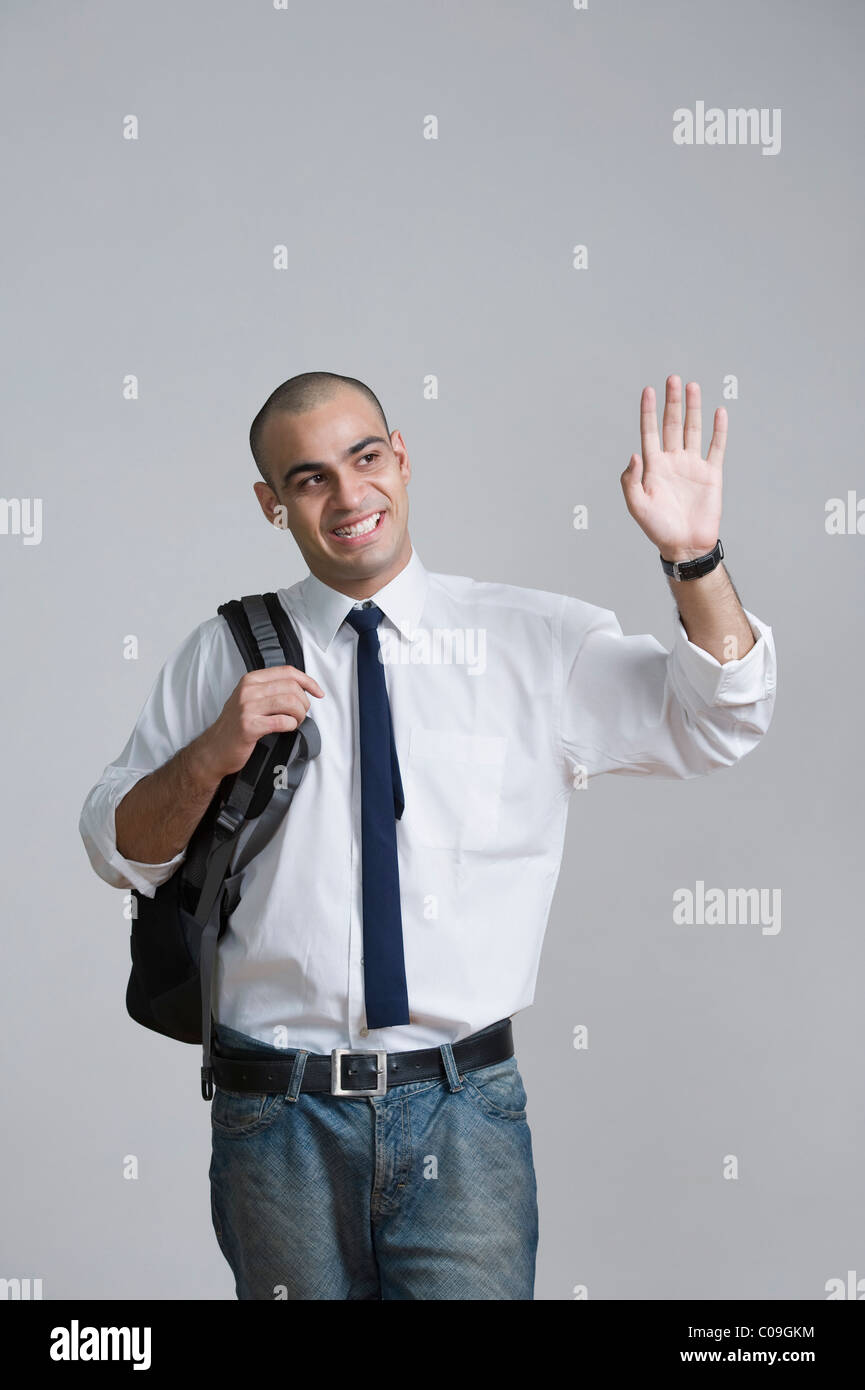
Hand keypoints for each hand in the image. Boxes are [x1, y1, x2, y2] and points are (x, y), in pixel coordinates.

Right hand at [198, 665, 324, 778]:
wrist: (214, 749)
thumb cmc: (236, 725)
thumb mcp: (250, 699)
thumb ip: (271, 689)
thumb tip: (303, 687)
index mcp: (250, 679)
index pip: (287, 672)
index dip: (308, 681)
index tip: (318, 693)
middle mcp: (248, 690)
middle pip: (292, 687)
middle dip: (304, 703)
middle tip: (300, 715)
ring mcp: (247, 708)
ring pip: (290, 702)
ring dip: (299, 715)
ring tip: (294, 722)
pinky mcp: (249, 726)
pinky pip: (282, 722)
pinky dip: (291, 726)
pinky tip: (286, 728)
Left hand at [621, 376, 724, 562]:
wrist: (685, 546)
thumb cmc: (657, 528)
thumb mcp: (636, 506)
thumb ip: (630, 481)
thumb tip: (634, 454)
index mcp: (653, 467)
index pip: (649, 432)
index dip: (648, 411)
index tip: (648, 390)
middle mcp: (673, 461)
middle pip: (672, 424)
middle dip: (672, 402)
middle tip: (673, 378)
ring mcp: (693, 466)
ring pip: (693, 430)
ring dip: (693, 408)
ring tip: (692, 386)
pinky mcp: (711, 474)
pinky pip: (716, 447)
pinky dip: (719, 430)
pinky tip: (718, 412)